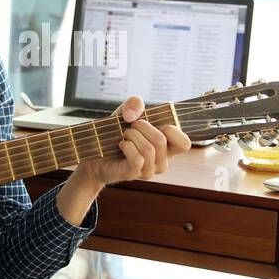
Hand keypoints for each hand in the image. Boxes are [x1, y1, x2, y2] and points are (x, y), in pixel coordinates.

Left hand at [74, 95, 191, 187]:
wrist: (95, 152)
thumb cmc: (116, 132)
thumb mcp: (126, 112)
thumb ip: (135, 104)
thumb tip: (133, 116)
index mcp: (166, 147)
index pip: (184, 144)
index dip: (174, 131)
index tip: (158, 123)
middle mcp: (160, 161)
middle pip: (161, 140)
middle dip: (142, 126)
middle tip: (130, 126)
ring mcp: (148, 170)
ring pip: (149, 150)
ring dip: (132, 135)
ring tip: (124, 135)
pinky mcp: (133, 174)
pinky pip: (137, 159)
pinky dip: (127, 146)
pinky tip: (121, 144)